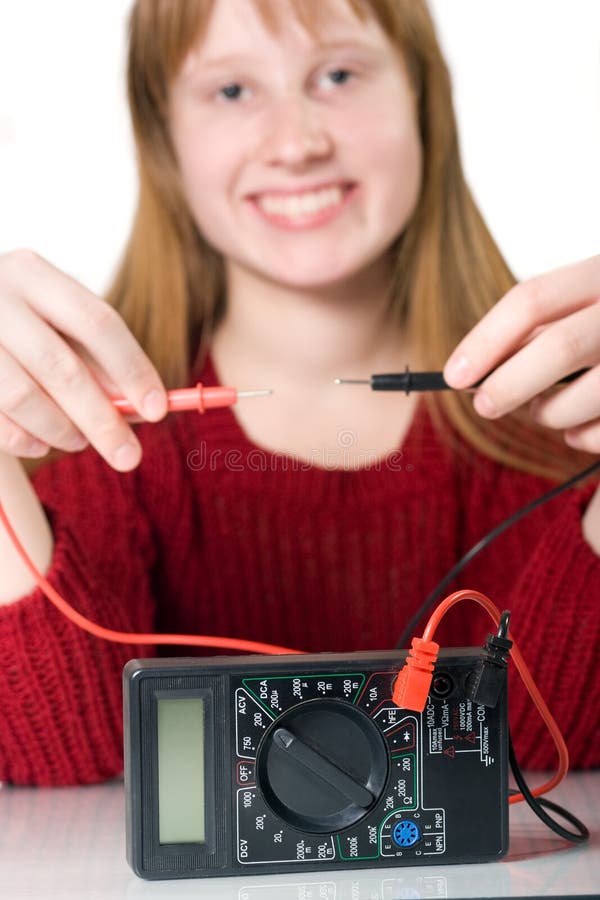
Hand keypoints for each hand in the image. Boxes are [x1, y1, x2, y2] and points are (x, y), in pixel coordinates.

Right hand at [0, 249, 167, 469]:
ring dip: (62, 431)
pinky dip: (24, 440)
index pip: (97, 321)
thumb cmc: (16, 328)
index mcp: (32, 273)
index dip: (132, 368)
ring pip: (24, 397)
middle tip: (130, 457)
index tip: (159, 410)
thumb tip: (139, 407)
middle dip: (103, 420)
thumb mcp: (55, 328)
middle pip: (62, 366)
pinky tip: (41, 443)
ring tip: (79, 441)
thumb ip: (96, 362)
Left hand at [443, 255, 599, 451]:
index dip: (486, 339)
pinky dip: (583, 437)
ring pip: (588, 393)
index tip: (454, 376)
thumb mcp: (581, 308)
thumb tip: (472, 370)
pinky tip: (578, 432)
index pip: (532, 299)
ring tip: (543, 412)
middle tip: (485, 405)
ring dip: (550, 413)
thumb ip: (536, 331)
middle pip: (561, 346)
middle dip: (510, 384)